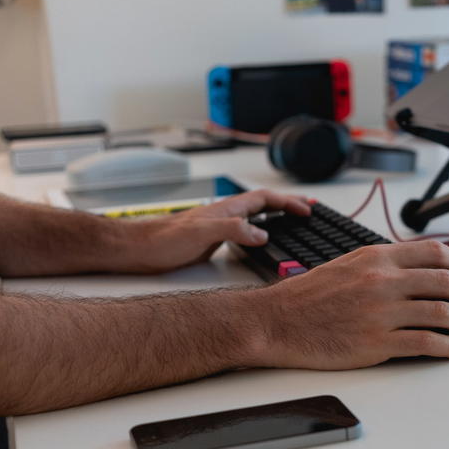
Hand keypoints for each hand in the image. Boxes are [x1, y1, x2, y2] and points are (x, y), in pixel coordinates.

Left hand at [116, 190, 310, 273]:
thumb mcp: (201, 233)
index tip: (307, 211)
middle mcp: (225, 215)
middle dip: (287, 204)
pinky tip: (262, 238)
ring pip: (256, 216)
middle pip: (264, 203)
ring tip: (293, 218)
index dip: (288, 203)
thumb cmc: (164, 239)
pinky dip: (261, 230)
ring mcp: (220, 226)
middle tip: (308, 209)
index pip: (265, 199)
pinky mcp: (213, 240)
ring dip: (276, 215)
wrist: (140, 249)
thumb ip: (233, 229)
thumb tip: (261, 232)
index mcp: (226, 209)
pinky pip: (246, 231)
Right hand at [247, 240, 448, 369]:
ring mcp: (382, 311)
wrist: (276, 321)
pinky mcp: (377, 342)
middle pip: (448, 282)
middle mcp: (384, 280)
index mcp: (378, 256)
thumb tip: (422, 272)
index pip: (437, 254)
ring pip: (444, 313)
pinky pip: (426, 343)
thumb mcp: (349, 264)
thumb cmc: (309, 296)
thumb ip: (385, 265)